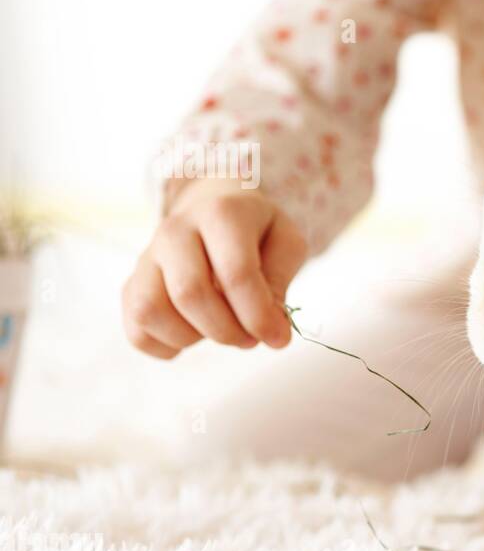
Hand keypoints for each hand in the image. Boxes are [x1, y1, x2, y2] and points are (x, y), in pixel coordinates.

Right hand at [122, 178, 307, 358]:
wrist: (212, 204)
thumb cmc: (256, 231)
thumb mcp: (285, 242)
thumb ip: (279, 280)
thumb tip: (272, 328)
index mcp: (220, 214)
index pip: (235, 274)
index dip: (259, 316)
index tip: (278, 338)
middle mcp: (175, 230)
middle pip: (189, 293)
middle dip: (227, 330)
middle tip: (250, 337)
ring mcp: (146, 258)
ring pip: (150, 310)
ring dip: (191, 337)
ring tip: (219, 330)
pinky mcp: (131, 285)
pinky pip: (135, 330)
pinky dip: (165, 346)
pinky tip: (194, 334)